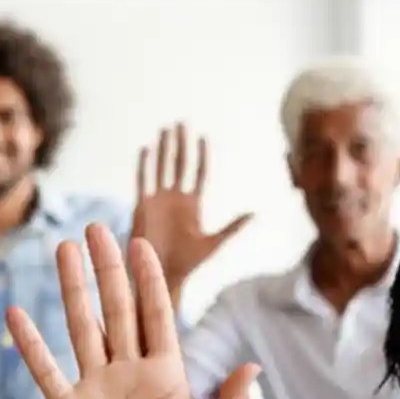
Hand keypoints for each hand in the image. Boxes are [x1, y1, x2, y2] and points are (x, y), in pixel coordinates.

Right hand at [7, 223, 257, 398]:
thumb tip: (254, 368)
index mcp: (165, 373)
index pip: (156, 315)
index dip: (149, 279)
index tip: (140, 244)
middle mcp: (129, 371)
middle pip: (116, 309)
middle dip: (107, 269)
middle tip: (95, 230)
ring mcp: (96, 386)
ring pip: (82, 326)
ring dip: (72, 289)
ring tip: (62, 249)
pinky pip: (46, 368)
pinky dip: (31, 343)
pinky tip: (16, 313)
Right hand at [131, 124, 252, 291]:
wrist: (164, 277)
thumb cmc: (190, 263)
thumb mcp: (215, 243)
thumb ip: (234, 227)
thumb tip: (256, 214)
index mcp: (194, 204)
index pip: (199, 173)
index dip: (202, 156)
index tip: (204, 138)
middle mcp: (176, 198)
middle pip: (179, 164)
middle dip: (181, 144)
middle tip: (182, 122)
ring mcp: (159, 201)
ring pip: (161, 168)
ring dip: (164, 149)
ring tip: (166, 129)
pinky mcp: (143, 207)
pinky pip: (143, 182)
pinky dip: (145, 167)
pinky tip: (147, 150)